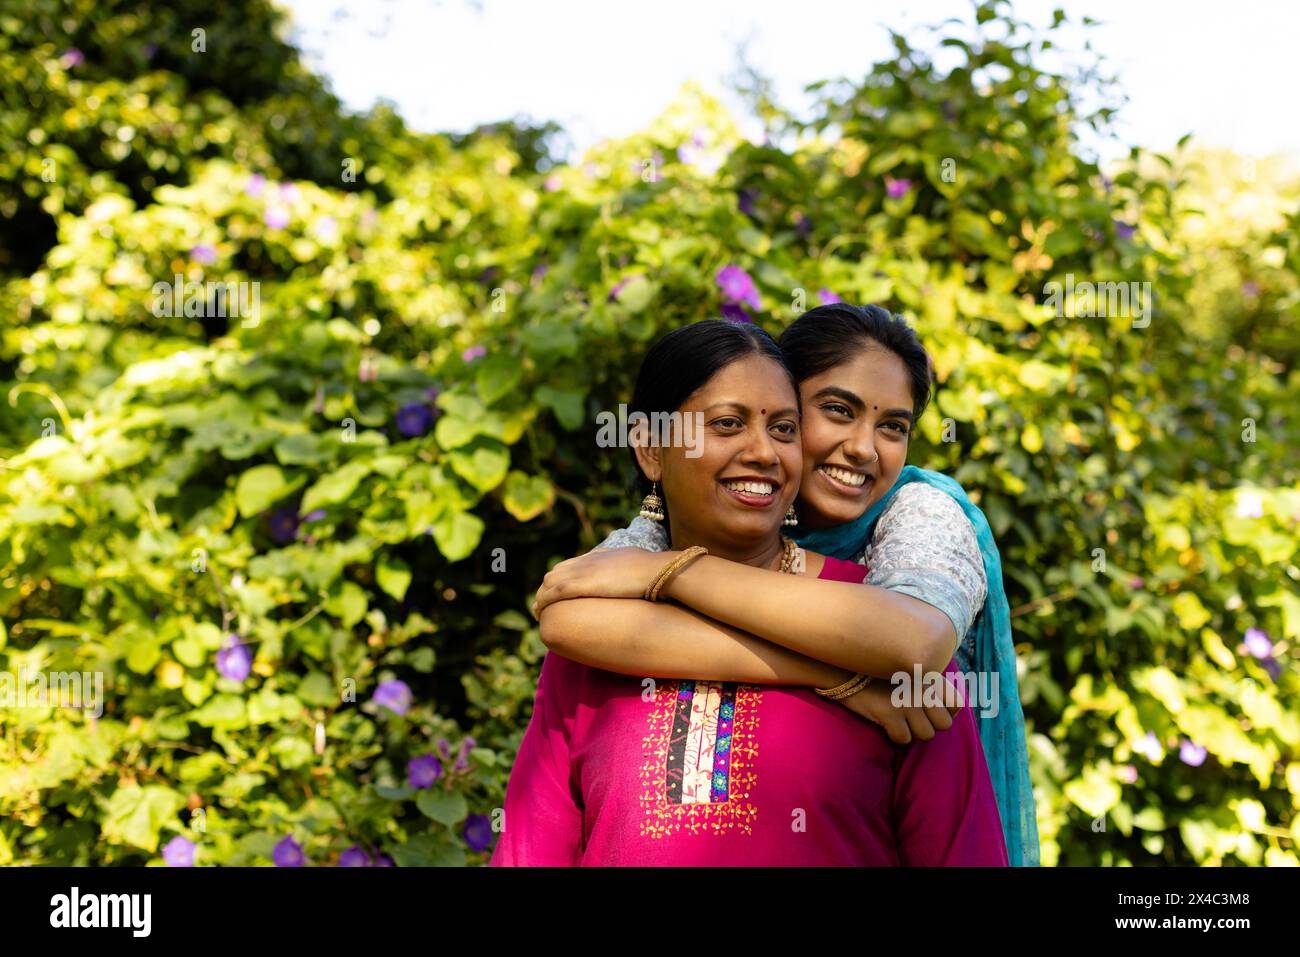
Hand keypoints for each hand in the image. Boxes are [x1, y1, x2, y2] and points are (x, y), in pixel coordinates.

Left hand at [531, 547, 673, 618]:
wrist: (656, 570)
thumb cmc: (653, 571)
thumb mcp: (637, 564)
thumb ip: (628, 568)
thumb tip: (635, 574)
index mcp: (599, 556)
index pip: (570, 565)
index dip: (561, 579)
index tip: (558, 591)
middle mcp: (586, 561)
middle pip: (556, 572)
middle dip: (546, 588)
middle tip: (542, 604)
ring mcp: (582, 571)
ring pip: (550, 582)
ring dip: (541, 596)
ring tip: (538, 611)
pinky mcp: (580, 584)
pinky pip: (554, 593)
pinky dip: (544, 601)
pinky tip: (539, 611)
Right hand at [835, 678, 962, 744]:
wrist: (844, 669)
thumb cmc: (877, 673)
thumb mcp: (908, 671)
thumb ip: (931, 685)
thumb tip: (953, 711)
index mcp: (929, 675)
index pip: (957, 704)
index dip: (947, 713)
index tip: (930, 711)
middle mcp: (922, 687)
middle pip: (944, 724)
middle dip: (929, 725)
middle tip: (912, 720)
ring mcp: (907, 701)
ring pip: (926, 735)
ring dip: (912, 732)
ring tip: (899, 722)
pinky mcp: (890, 713)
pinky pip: (904, 739)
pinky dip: (895, 737)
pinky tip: (886, 726)